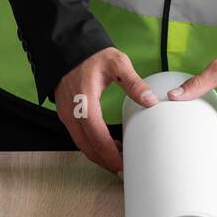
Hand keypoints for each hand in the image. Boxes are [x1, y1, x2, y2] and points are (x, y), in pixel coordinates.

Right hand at [54, 48, 157, 174]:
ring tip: (119, 159)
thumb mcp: (117, 63)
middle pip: (87, 147)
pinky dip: (92, 145)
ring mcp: (65, 114)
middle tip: (124, 170)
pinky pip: (78, 136)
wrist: (69, 46)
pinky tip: (107, 143)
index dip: (110, 155)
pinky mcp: (65, 113)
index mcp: (84, 101)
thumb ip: (134, 83)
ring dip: (99, 155)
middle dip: (105, 162)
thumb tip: (150, 100)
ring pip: (81, 145)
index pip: (97, 137)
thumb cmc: (92, 54)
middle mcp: (71, 111)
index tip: (123, 166)